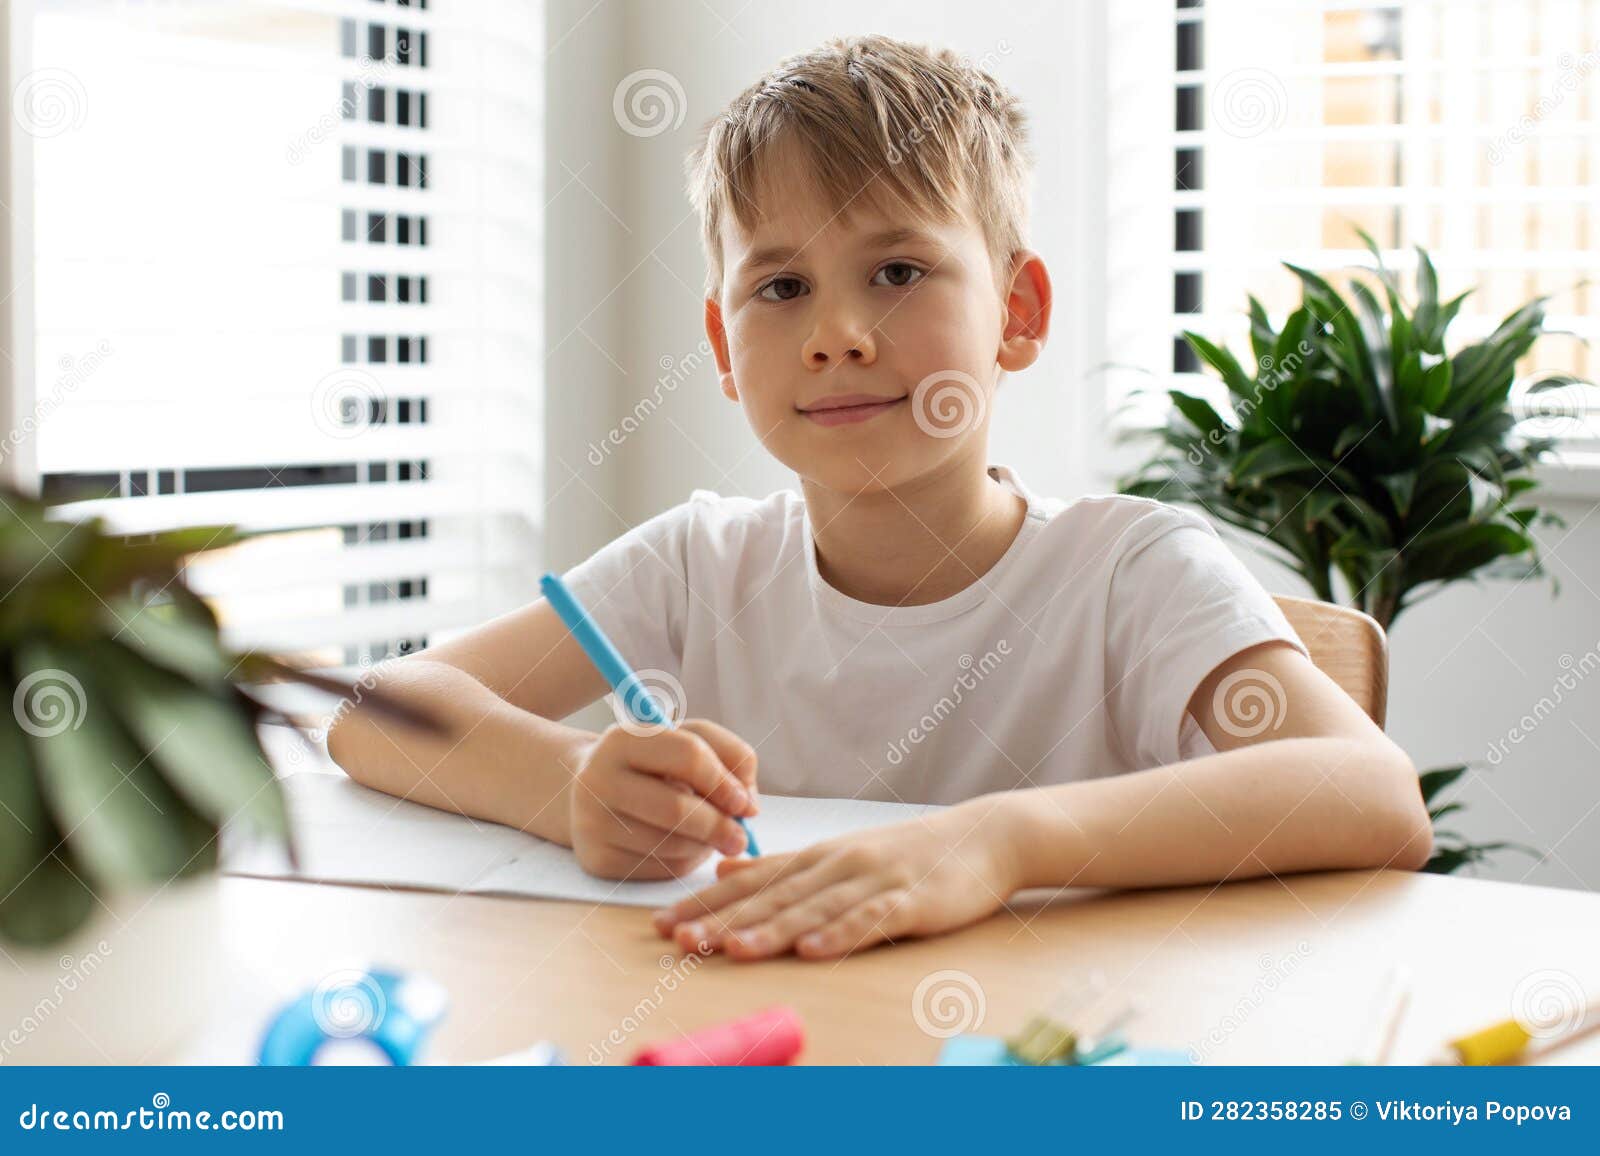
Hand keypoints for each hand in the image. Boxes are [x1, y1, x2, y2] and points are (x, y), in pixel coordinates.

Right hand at [569, 718, 758, 880]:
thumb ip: (729, 755)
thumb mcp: (685, 741)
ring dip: (704, 846)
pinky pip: (659, 869)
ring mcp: (593, 822)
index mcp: (623, 739)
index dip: (726, 782)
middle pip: (678, 810)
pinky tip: (681, 848)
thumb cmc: (651, 764)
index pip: (689, 755)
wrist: (591, 794)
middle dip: (720, 826)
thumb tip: (749, 806)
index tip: (744, 802)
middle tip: (740, 837)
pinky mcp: (597, 860)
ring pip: (671, 845)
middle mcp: (598, 779)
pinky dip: (684, 862)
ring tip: (707, 836)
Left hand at [651, 796, 1023, 959]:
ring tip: (731, 950)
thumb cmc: (908, 853)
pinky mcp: (910, 901)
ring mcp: (873, 881)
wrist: (981, 837)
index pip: (751, 881)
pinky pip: (870, 920)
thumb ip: (782, 867)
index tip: (662, 923)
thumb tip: (721, 872)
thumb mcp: (839, 855)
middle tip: (679, 939)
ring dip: (770, 930)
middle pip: (771, 897)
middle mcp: (837, 865)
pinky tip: (812, 951)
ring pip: (812, 908)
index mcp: (817, 857)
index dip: (706, 903)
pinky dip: (839, 934)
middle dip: (722, 919)